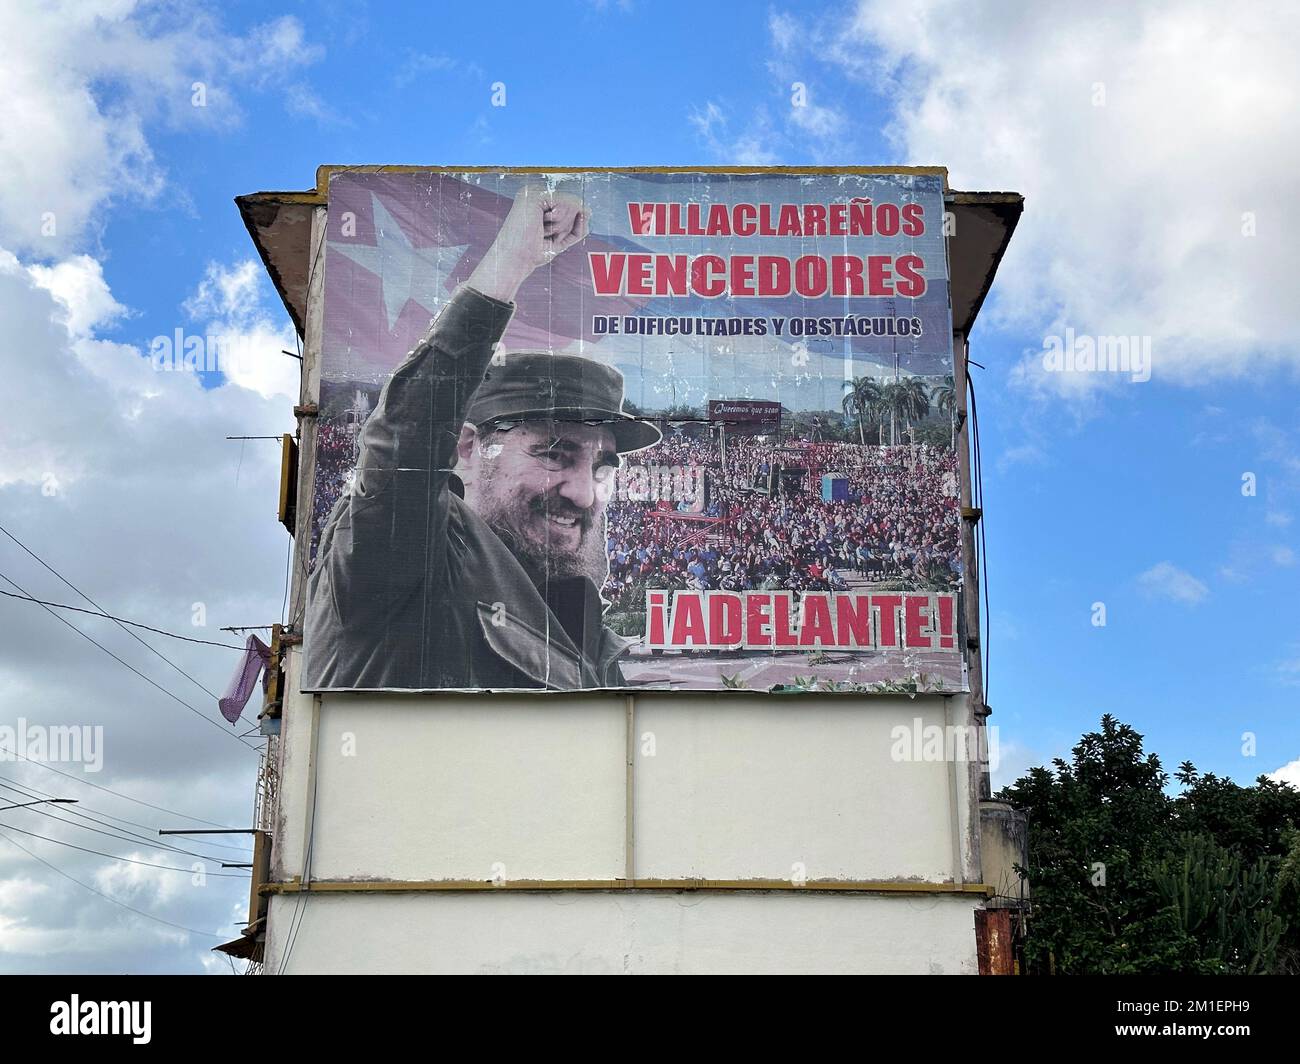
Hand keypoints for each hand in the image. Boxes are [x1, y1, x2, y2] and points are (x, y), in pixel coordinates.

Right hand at [467, 186, 589, 302]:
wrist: (516, 261)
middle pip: (576, 205)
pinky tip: (540, 225)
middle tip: (543, 235)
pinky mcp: (536, 194)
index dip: (568, 229)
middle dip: (566, 227)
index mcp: (541, 201)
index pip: (574, 209)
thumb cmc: (533, 253)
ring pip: (573, 205)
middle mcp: (538, 192)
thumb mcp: (562, 238)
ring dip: (561, 226)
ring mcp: (535, 191)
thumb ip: (577, 224)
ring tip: (540, 231)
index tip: (546, 238)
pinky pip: (566, 204)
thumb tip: (588, 209)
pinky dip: (558, 222)